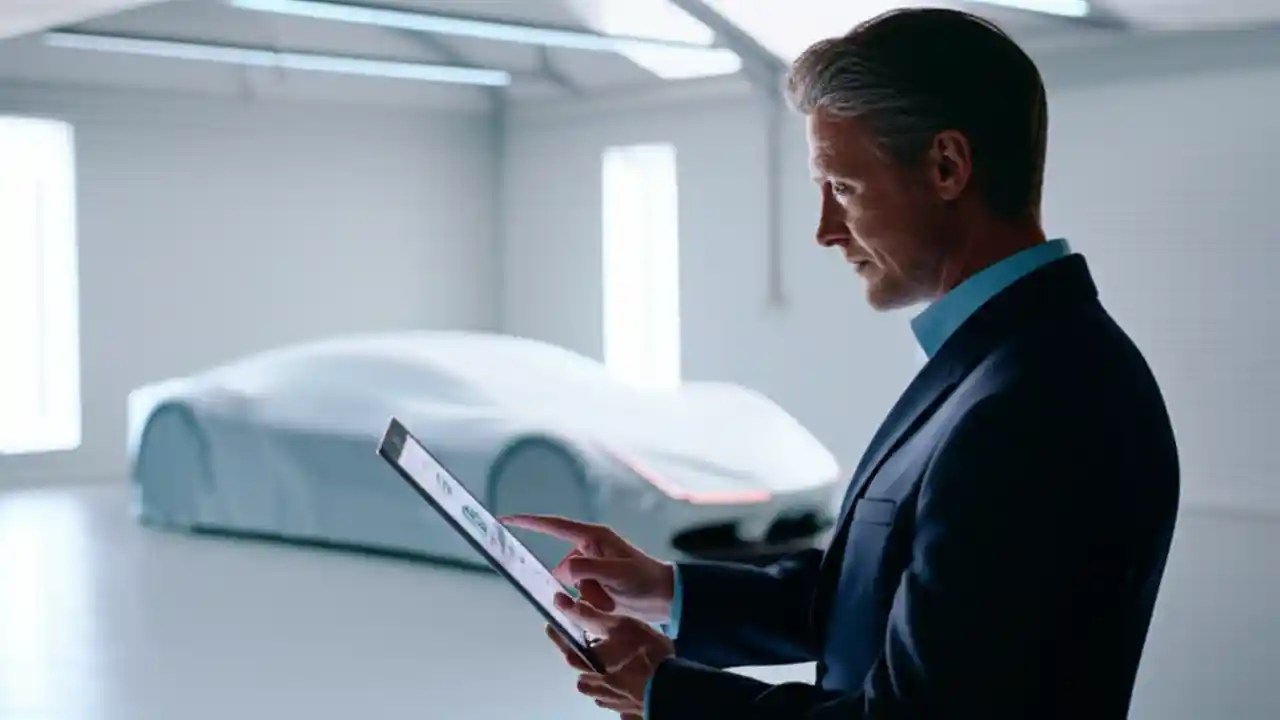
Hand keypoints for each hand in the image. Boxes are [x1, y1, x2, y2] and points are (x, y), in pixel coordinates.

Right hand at [499, 514, 674, 622]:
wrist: (665, 598)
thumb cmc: (644, 580)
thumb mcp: (617, 573)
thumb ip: (588, 569)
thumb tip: (562, 569)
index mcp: (593, 537)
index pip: (553, 526)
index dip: (528, 522)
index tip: (505, 519)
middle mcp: (588, 549)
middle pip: (563, 569)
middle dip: (580, 587)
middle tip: (606, 597)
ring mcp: (590, 568)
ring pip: (570, 586)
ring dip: (587, 598)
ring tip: (613, 602)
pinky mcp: (593, 584)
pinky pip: (578, 596)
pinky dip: (591, 604)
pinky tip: (611, 606)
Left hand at [544, 597, 674, 715]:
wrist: (672, 687)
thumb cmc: (645, 653)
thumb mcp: (619, 626)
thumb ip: (590, 616)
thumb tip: (561, 603)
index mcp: (591, 666)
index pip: (568, 649)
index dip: (559, 637)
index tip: (551, 627)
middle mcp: (597, 689)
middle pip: (584, 677)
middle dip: (585, 664)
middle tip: (591, 652)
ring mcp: (614, 704)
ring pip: (600, 693)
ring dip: (602, 682)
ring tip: (613, 671)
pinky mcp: (631, 714)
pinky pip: (620, 706)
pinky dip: (621, 698)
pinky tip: (630, 691)